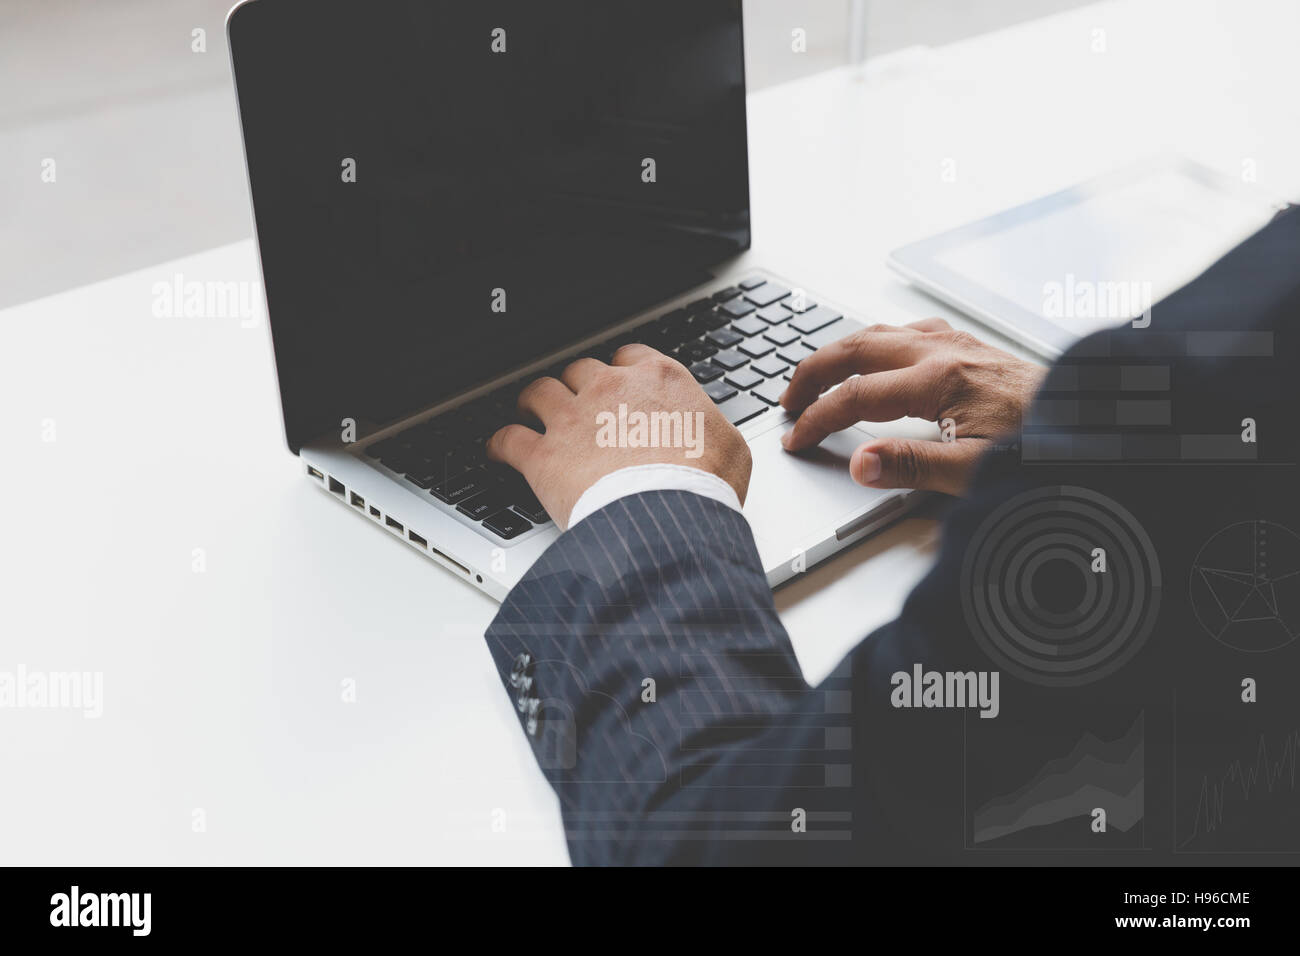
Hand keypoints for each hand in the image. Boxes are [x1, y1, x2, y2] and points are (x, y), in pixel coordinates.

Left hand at [487, 345, 751, 528]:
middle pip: (581, 371)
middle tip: (576, 403)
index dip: (620, 373)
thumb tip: (715, 438)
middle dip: (577, 386)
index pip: (629, 358)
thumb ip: (713, 431)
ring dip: (532, 402)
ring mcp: (572, 419)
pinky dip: (499, 445)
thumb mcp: (731, 448)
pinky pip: (507, 439)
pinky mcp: (543, 456)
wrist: (669, 514)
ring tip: (529, 412)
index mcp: (657, 379)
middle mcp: (610, 389)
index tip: (619, 385)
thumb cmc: (706, 484)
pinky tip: (497, 451)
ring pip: (539, 392)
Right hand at [780, 318, 1044, 495]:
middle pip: (855, 349)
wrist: (1094, 421)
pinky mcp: (971, 347)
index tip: (796, 438)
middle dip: (812, 374)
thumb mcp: (976, 470)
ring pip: (879, 333)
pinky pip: (909, 331)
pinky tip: (879, 354)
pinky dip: (878, 341)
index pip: (855, 397)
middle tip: (787, 399)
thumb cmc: (1044, 445)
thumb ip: (913, 466)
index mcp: (938, 382)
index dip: (816, 419)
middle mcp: (943, 353)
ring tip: (817, 376)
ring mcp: (957, 344)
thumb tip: (860, 464)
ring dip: (840, 353)